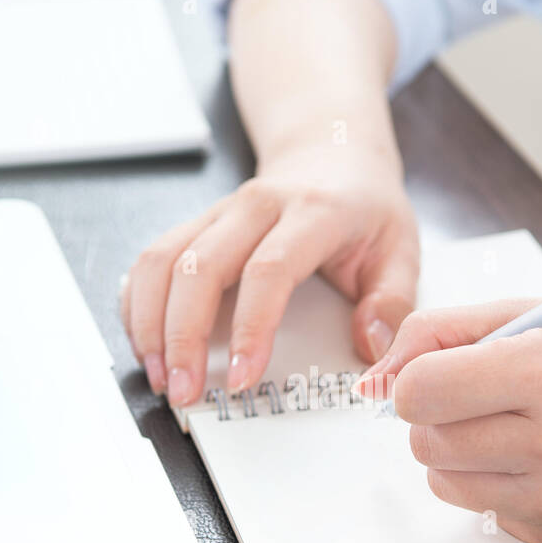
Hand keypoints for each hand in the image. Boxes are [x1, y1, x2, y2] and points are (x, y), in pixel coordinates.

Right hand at [120, 142, 418, 403]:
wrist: (332, 151)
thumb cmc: (365, 207)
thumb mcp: (402, 249)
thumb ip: (393, 302)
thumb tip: (372, 351)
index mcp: (312, 213)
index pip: (268, 270)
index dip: (251, 328)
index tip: (243, 378)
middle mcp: (256, 207)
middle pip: (199, 267)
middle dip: (183, 336)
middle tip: (184, 391)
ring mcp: (219, 214)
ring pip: (163, 260)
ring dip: (151, 323)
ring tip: (161, 377)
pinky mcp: (196, 225)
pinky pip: (152, 260)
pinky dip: (139, 304)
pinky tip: (147, 344)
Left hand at [354, 300, 541, 542]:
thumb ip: (456, 330)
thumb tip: (382, 371)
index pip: (421, 391)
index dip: (417, 377)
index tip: (439, 370)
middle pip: (423, 440)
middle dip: (438, 414)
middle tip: (487, 394)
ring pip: (444, 481)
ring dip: (461, 452)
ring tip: (518, 425)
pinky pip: (486, 512)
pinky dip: (500, 485)